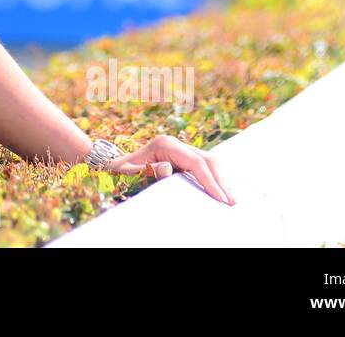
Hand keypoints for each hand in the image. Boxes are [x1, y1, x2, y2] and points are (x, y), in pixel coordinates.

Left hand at [101, 134, 235, 205]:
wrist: (113, 163)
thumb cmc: (119, 170)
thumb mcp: (128, 173)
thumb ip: (146, 171)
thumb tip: (168, 168)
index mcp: (165, 144)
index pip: (196, 162)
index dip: (210, 180)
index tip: (220, 198)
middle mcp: (175, 143)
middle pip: (206, 159)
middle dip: (220, 180)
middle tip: (232, 202)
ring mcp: (179, 148)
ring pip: (207, 161)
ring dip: (219, 179)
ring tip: (230, 200)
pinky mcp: (181, 156)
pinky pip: (201, 166)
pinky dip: (212, 178)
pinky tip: (219, 191)